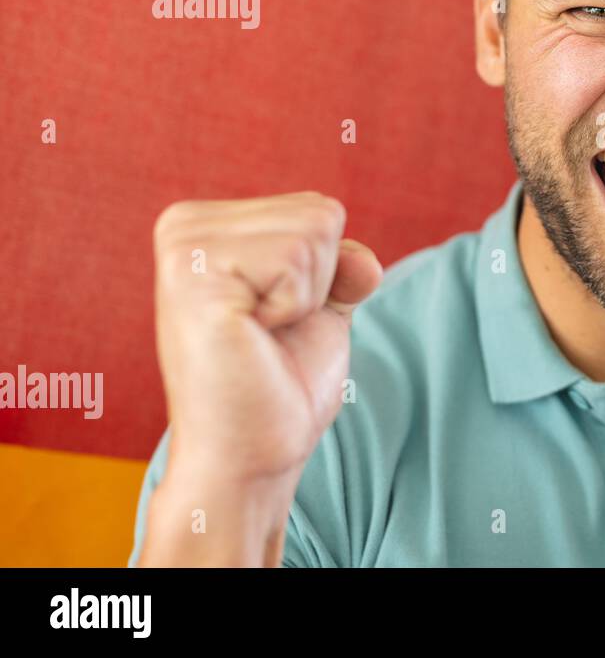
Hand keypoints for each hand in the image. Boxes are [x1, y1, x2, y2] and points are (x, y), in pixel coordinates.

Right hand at [152, 192, 382, 484]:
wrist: (252, 452)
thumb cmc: (280, 380)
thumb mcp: (321, 303)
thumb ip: (344, 261)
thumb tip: (366, 265)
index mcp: (203, 223)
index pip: (316, 207)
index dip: (323, 273)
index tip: (275, 318)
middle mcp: (183, 225)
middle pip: (319, 212)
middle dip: (318, 281)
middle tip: (269, 332)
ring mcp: (184, 248)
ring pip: (314, 233)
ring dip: (307, 296)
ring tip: (260, 335)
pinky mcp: (195, 277)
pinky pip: (296, 259)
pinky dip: (297, 306)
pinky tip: (253, 337)